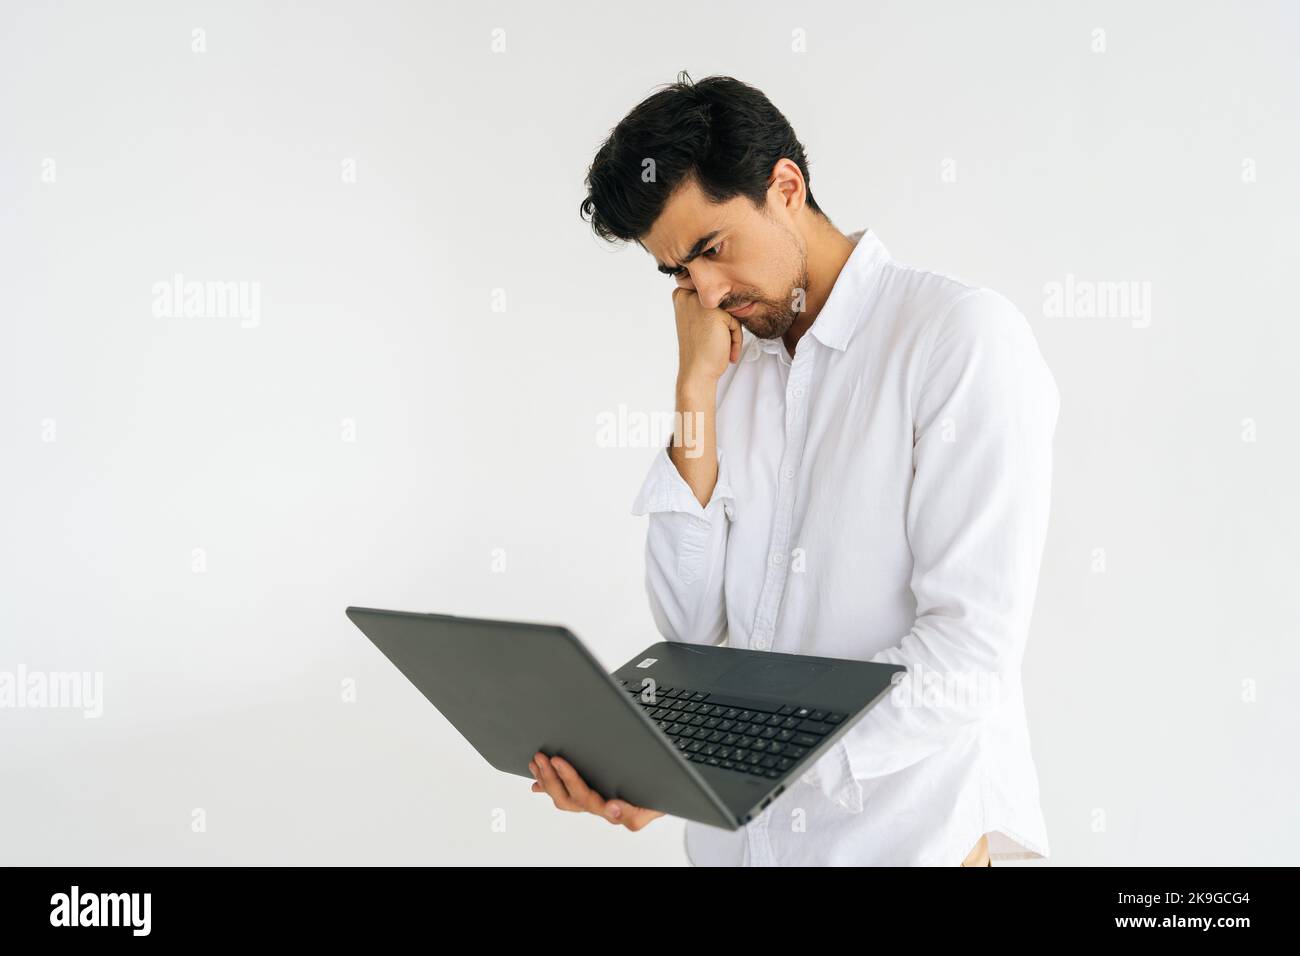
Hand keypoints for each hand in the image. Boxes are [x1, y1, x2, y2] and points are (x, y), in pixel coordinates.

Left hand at [529, 751, 665, 831]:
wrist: (660, 797)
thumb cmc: (656, 800)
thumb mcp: (653, 807)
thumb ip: (633, 813)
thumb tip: (610, 810)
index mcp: (612, 809)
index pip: (586, 797)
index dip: (570, 779)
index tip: (559, 762)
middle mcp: (599, 807)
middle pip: (569, 798)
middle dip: (554, 777)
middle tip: (546, 757)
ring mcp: (591, 802)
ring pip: (562, 798)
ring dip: (548, 779)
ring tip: (538, 761)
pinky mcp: (586, 796)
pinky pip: (563, 795)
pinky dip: (548, 785)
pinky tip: (538, 781)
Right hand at [673, 286, 741, 387]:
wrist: (696, 373)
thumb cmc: (699, 352)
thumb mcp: (698, 321)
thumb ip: (708, 305)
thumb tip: (734, 296)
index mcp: (681, 294)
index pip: (713, 301)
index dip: (716, 321)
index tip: (708, 337)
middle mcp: (687, 294)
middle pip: (723, 304)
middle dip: (724, 326)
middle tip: (714, 344)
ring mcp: (699, 302)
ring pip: (730, 312)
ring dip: (731, 333)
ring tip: (720, 348)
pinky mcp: (715, 313)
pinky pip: (736, 323)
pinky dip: (735, 340)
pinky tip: (725, 351)